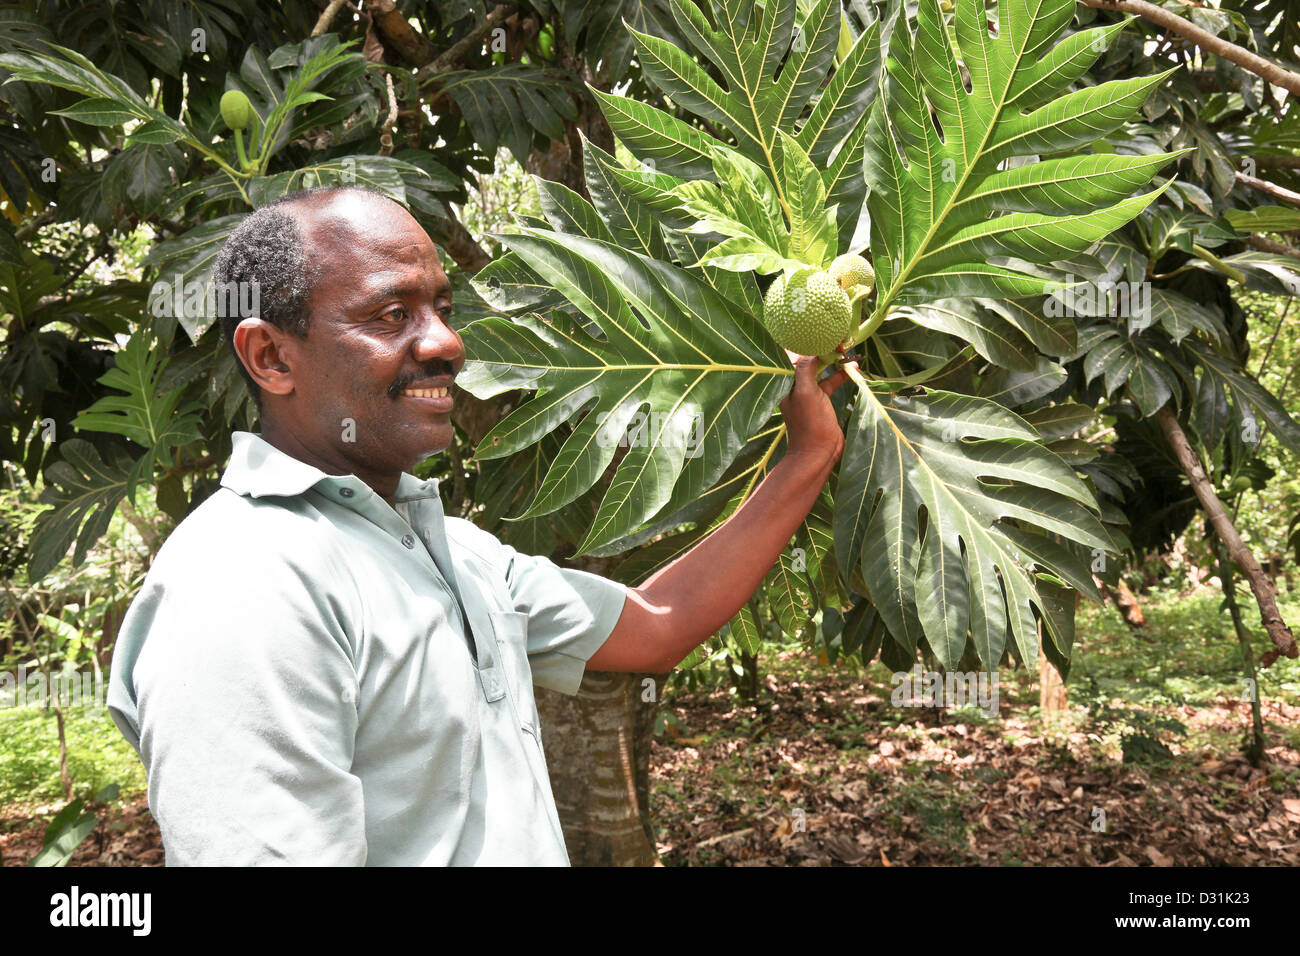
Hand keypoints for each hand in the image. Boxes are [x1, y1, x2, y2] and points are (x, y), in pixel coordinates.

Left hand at [778, 352, 854, 469]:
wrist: (819, 453)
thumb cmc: (810, 424)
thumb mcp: (806, 394)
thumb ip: (805, 370)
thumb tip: (810, 350)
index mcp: (784, 384)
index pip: (793, 357)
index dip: (808, 346)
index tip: (823, 338)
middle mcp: (794, 387)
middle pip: (808, 361)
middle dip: (823, 351)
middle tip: (838, 342)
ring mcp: (808, 394)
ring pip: (821, 370)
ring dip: (834, 362)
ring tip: (849, 353)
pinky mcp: (822, 401)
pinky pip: (830, 382)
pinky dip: (841, 375)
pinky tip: (854, 368)